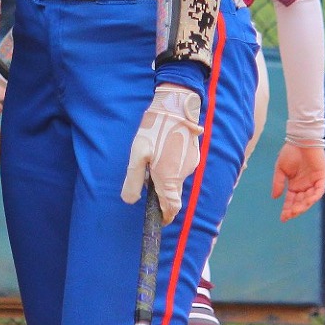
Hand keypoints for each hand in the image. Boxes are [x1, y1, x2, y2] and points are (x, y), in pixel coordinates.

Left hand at [121, 84, 202, 223]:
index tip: (159, 218)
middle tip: (146, 174)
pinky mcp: (194, 154)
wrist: (176, 106)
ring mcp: (191, 164)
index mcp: (168, 178)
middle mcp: (183, 174)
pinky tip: (163, 148)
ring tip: (153, 155)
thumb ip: (133, 180)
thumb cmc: (155, 129)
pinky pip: (181, 166)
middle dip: (160, 190)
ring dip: (165, 174)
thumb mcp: (137, 154)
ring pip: (176, 178)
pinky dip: (172, 164)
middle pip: (172, 192)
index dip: (166, 216)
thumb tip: (130, 201)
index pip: (172, 208)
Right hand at [271, 142, 324, 220]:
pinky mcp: (321, 177)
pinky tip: (308, 201)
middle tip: (289, 215)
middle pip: (300, 202)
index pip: (291, 201)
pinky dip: (314, 196)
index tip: (282, 218)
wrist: (300, 139)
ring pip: (310, 199)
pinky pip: (319, 190)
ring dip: (304, 205)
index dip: (287, 209)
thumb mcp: (280, 169)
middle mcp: (304, 186)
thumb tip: (275, 197)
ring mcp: (313, 182)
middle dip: (295, 210)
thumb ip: (278, 183)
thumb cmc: (290, 152)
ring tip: (296, 210)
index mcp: (294, 185)